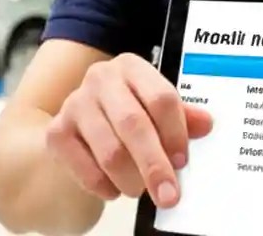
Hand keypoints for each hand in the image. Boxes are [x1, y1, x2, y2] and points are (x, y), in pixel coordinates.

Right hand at [46, 53, 213, 208]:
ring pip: (110, 152)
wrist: (79, 124)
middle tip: (168, 195)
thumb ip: (182, 116)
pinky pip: (86, 169)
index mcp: (131, 67)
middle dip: (154, 165)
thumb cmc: (126, 113)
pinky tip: (113, 187)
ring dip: (130, 180)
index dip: (175, 133)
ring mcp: (75, 104)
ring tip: (139, 189)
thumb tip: (206, 123)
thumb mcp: (155, 109)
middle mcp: (101, 78)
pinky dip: (104, 186)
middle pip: (133, 124)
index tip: (182, 162)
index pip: (160, 98)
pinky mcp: (57, 132)